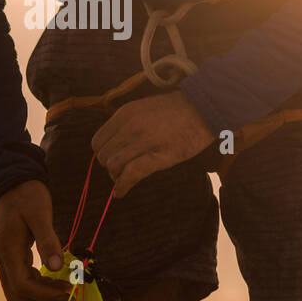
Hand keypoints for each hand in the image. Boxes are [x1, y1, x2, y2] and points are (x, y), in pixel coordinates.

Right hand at [0, 180, 70, 300]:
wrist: (12, 183)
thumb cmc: (26, 196)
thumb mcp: (39, 213)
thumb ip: (47, 240)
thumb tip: (56, 267)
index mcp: (7, 250)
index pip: (22, 286)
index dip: (45, 294)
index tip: (67, 290)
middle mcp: (2, 260)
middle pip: (16, 297)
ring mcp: (5, 261)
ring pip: (17, 293)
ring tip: (63, 297)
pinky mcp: (12, 259)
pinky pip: (21, 283)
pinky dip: (38, 290)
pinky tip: (54, 285)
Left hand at [92, 91, 214, 197]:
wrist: (204, 107)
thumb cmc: (176, 110)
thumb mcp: (144, 108)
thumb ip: (127, 124)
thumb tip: (115, 145)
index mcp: (125, 114)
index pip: (97, 142)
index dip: (104, 154)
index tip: (114, 159)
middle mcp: (130, 127)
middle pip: (104, 157)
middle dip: (111, 167)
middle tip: (123, 170)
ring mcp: (144, 141)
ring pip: (114, 166)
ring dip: (117, 177)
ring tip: (126, 179)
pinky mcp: (160, 155)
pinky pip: (131, 174)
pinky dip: (122, 186)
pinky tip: (120, 193)